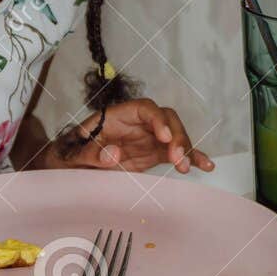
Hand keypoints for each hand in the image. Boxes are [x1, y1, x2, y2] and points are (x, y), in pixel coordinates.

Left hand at [47, 98, 214, 174]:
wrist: (71, 166)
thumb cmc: (70, 155)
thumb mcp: (72, 155)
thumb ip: (90, 153)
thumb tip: (114, 154)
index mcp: (117, 116)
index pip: (144, 109)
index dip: (158, 119)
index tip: (165, 137)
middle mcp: (137, 123)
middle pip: (166, 119)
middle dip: (177, 136)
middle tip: (177, 158)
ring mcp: (147, 138)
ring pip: (176, 135)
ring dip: (185, 148)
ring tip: (187, 167)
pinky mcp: (154, 153)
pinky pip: (176, 152)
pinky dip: (191, 157)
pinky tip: (206, 165)